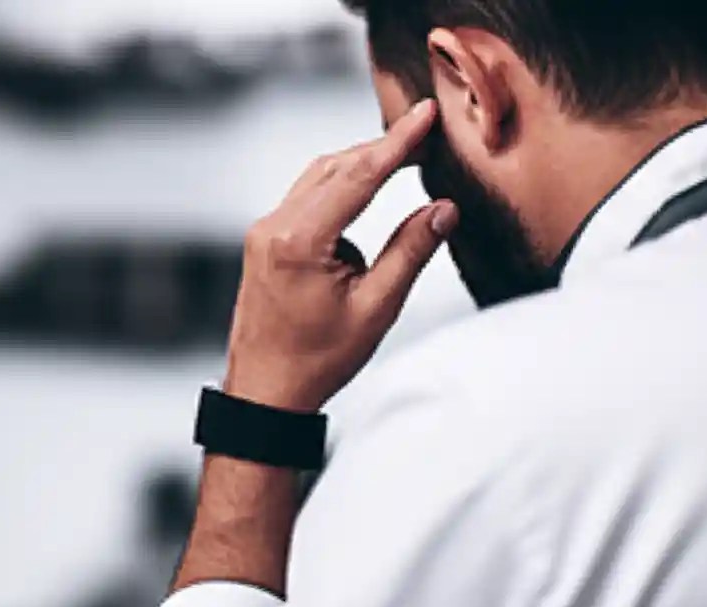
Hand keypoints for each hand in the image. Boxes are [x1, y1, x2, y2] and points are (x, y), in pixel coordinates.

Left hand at [224, 100, 458, 412]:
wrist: (266, 391)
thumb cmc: (317, 360)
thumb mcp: (376, 308)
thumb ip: (410, 251)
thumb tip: (442, 208)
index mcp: (300, 242)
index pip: (358, 176)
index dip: (397, 143)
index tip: (424, 115)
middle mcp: (273, 228)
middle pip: (336, 167)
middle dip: (380, 149)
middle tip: (423, 134)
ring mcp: (263, 233)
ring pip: (318, 179)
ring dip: (359, 170)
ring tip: (401, 166)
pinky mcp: (264, 241)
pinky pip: (305, 200)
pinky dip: (338, 194)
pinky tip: (363, 213)